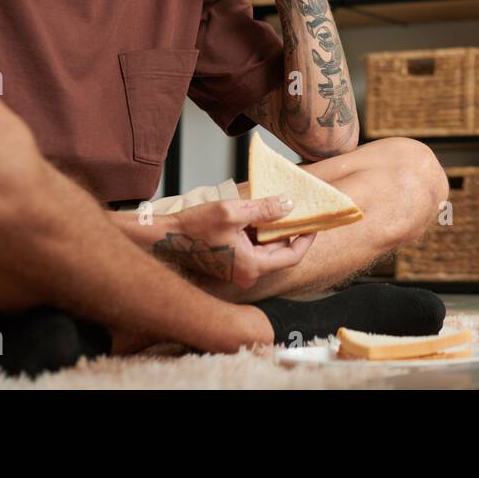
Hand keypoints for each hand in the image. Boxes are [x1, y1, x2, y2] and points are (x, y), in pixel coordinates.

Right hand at [153, 195, 314, 288]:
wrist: (163, 238)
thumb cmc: (193, 228)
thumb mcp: (232, 212)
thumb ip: (264, 209)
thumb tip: (289, 204)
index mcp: (251, 267)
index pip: (291, 257)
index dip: (305, 239)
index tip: (315, 223)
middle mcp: (247, 273)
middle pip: (279, 252)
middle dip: (288, 230)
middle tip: (298, 208)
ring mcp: (238, 270)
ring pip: (265, 249)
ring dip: (271, 229)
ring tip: (278, 206)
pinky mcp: (230, 263)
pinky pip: (253, 248)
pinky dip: (258, 232)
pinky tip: (258, 214)